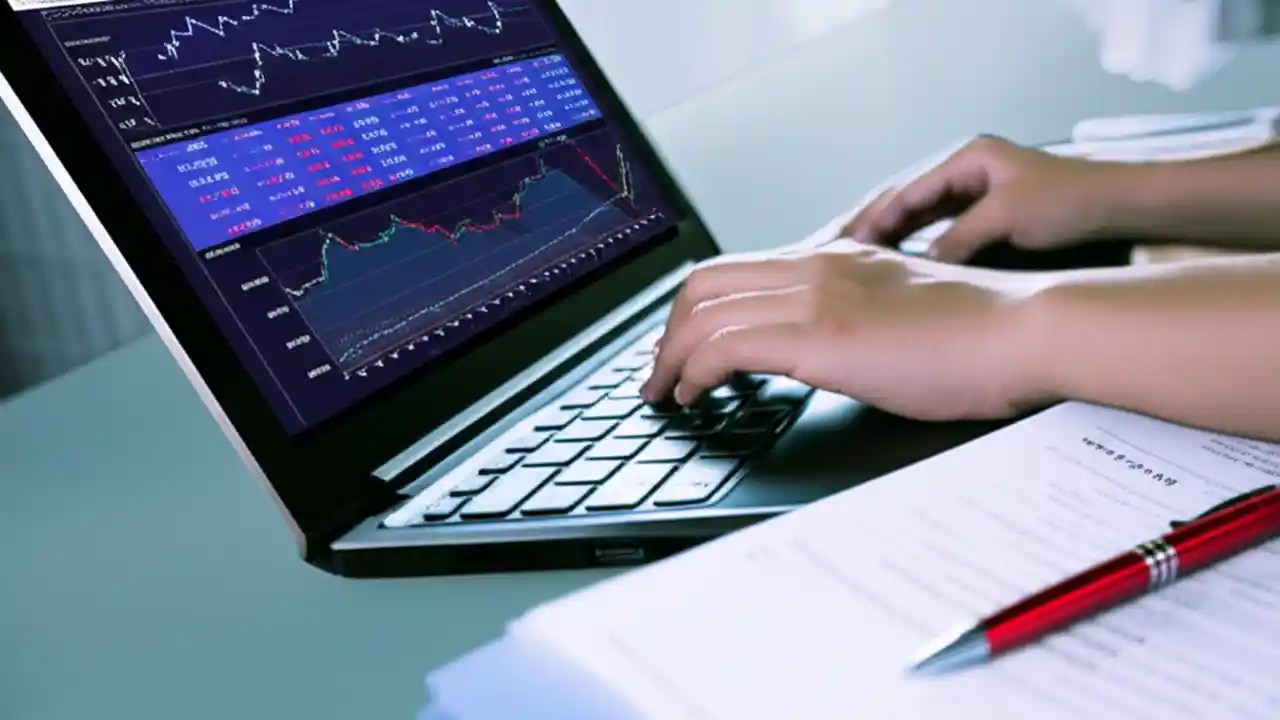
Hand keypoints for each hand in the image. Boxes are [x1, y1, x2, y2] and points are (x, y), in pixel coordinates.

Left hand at [640, 240, 1053, 421]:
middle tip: (661, 373)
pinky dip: (693, 372)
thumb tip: (826, 348)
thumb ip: (857, 317)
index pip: (737, 269)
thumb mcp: (902, 311)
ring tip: (666, 393)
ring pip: (703, 313)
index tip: (684, 346)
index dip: (696, 309)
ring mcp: (816, 295)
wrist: (1027, 330)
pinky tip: (695, 395)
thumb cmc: (983, 333)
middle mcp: (816, 265)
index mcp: (836, 256)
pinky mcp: (820, 335)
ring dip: (669, 358)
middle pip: (705, 283)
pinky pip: (724, 346)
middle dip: (668, 331)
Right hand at [843, 136, 1126, 262]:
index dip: (873, 220)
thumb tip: (920, 268)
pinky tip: (903, 271)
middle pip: (907, 203)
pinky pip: (942, 234)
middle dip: (873, 229)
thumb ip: (958, 240)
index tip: (845, 246)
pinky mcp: (991, 218)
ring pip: (922, 220)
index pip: (906, 192)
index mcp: (968, 160)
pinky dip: (919, 250)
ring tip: (861, 267)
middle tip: (839, 257)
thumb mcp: (1006, 218)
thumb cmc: (1070, 203)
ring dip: (893, 242)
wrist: (1123, 208)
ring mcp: (979, 195)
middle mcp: (968, 173)